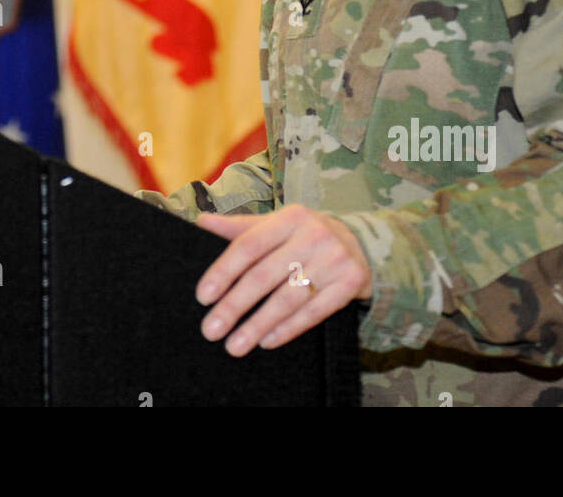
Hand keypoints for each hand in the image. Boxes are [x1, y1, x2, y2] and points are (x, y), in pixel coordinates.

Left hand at [194, 204, 372, 356]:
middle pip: (265, 275)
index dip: (224, 271)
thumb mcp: (277, 225)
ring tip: (234, 345)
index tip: (203, 296)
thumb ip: (241, 227)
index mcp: (290, 217)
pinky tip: (266, 341)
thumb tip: (202, 222)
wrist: (361, 243)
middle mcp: (313, 235)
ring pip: (288, 298)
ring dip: (257, 325)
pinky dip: (288, 329)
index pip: (249, 245)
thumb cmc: (304, 236)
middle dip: (234, 305)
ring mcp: (334, 259)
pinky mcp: (351, 283)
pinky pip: (314, 312)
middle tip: (211, 330)